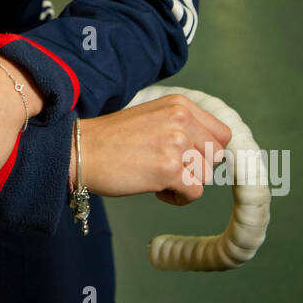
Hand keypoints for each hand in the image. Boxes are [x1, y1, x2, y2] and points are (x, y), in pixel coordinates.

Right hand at [68, 94, 231, 205]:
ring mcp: (176, 142)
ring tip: (158, 176)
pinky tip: (157, 190)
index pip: (221, 134)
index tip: (190, 159)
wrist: (81, 151)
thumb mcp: (153, 117)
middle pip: (215, 156)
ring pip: (205, 175)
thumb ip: (183, 126)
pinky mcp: (169, 168)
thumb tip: (214, 151)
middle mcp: (181, 119)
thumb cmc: (112, 139)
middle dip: (195, 168)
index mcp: (180, 104)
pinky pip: (194, 193)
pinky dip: (178, 198)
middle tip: (167, 167)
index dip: (207, 151)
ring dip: (185, 182)